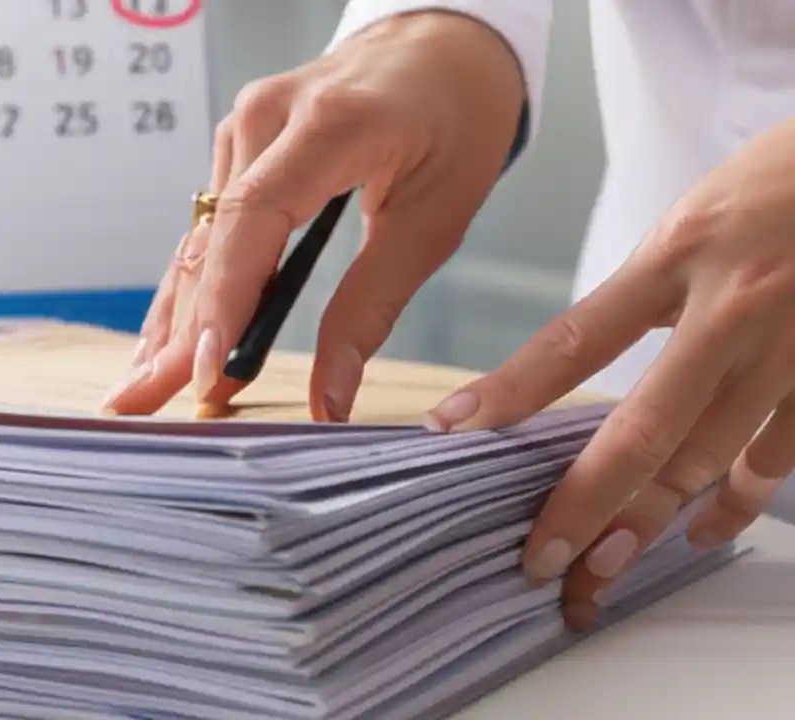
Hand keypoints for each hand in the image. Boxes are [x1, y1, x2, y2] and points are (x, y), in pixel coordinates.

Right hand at [101, 11, 525, 418]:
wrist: (441, 47)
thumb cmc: (453, 122)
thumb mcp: (435, 217)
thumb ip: (373, 306)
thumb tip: (329, 397)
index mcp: (330, 124)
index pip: (253, 219)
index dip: (223, 302)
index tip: (208, 371)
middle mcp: (268, 116)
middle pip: (210, 239)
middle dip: (178, 332)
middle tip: (142, 402)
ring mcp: (243, 126)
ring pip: (198, 239)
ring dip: (171, 317)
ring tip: (139, 387)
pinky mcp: (236, 145)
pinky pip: (205, 225)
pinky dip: (189, 286)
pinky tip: (161, 337)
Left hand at [423, 118, 794, 629]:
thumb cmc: (782, 181)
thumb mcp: (693, 219)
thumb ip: (645, 289)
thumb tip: (577, 361)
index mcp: (677, 255)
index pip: (574, 340)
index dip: (508, 392)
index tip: (451, 430)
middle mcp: (731, 308)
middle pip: (644, 429)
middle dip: (585, 504)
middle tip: (540, 560)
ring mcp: (791, 348)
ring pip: (708, 457)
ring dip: (651, 521)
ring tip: (602, 567)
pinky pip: (777, 456)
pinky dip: (736, 500)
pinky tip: (700, 531)